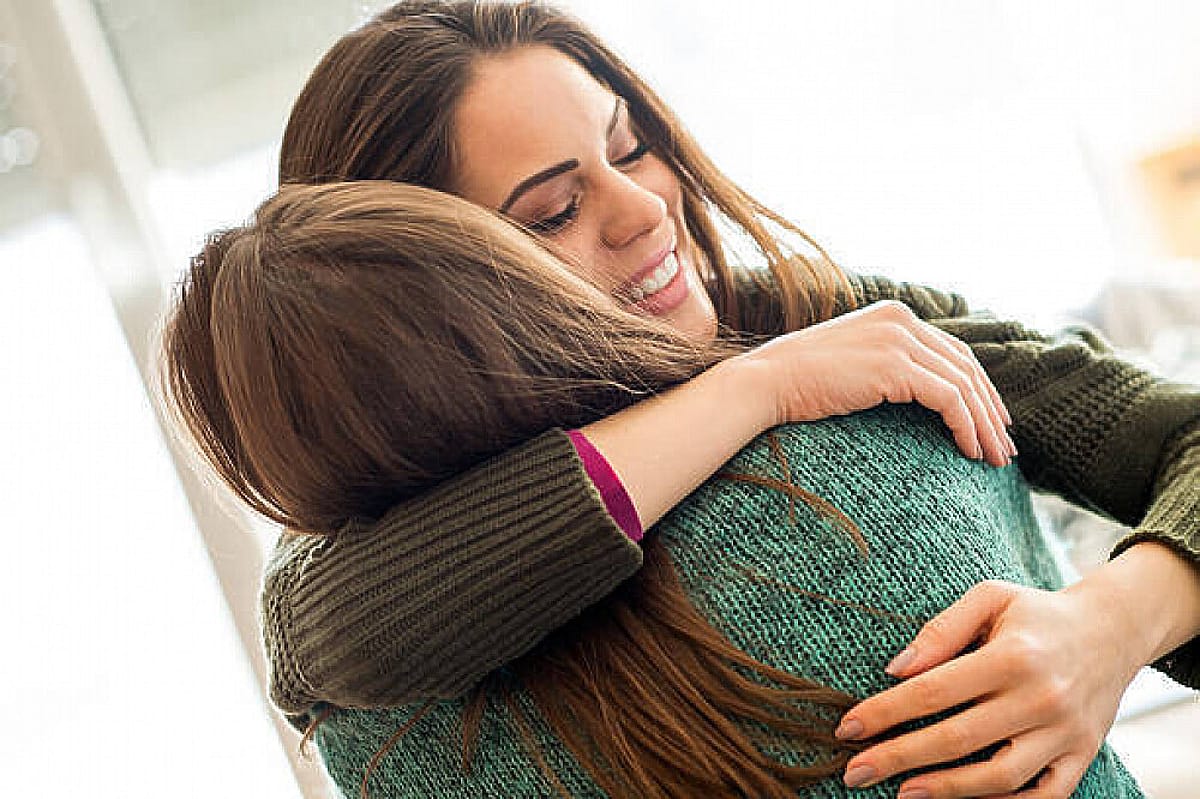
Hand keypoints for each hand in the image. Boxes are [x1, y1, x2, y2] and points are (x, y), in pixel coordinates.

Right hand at [739, 300, 1015, 466]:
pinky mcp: (895, 366)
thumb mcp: (852, 364)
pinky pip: (949, 399)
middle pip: (967, 367)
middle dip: (990, 411)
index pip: (954, 353)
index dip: (980, 389)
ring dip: (984, 426)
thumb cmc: (799, 382)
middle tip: (1004, 448)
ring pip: (964, 385)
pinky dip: (966, 426)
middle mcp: (902, 319)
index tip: (993, 424)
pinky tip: (969, 451)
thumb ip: (886, 366)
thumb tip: (915, 395)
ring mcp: (899, 339)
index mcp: (894, 314)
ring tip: (993, 458)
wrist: (767, 381)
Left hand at [833, 578, 1148, 797]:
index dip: (885, 712)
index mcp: (1013, 656)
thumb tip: (895, 668)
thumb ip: (942, 629)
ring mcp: (1064, 733)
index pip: (934, 690)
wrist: (1113, 630)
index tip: (847, 727)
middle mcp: (1041, 697)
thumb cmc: (1037, 613)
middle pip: (958, 738)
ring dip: (946, 789)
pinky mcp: (1081, 755)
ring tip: (902, 793)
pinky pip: (1043, 795)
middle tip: (854, 771)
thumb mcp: (990, 597)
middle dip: (898, 757)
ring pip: (1000, 775)